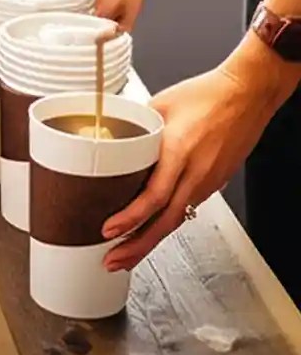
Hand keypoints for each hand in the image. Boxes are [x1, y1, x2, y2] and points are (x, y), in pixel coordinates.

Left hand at [102, 37, 299, 270]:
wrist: (248, 93)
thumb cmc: (208, 95)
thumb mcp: (160, 105)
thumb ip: (135, 126)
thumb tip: (107, 137)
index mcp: (179, 151)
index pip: (153, 196)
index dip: (130, 218)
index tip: (108, 230)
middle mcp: (195, 172)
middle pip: (164, 221)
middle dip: (136, 247)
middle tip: (112, 261)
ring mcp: (208, 180)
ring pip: (176, 220)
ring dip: (149, 240)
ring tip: (125, 256)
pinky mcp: (214, 182)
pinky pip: (186, 208)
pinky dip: (165, 224)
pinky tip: (150, 231)